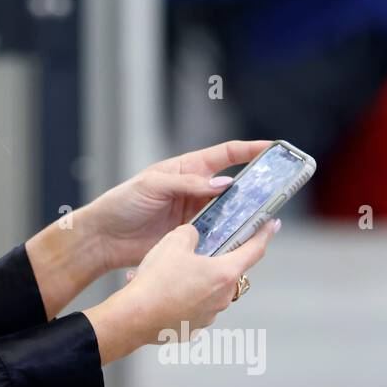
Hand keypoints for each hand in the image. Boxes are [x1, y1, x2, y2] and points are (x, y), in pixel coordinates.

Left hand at [79, 138, 273, 272]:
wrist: (104, 238)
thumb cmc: (123, 203)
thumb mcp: (153, 186)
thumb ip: (188, 183)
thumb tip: (224, 184)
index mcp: (187, 169)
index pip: (226, 155)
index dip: (251, 150)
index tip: (274, 148)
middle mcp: (197, 190)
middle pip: (236, 185)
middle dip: (259, 185)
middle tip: (282, 188)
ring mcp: (196, 215)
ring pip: (231, 212)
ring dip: (247, 214)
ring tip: (268, 215)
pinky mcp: (193, 237)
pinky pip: (219, 235)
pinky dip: (232, 236)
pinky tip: (244, 238)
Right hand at [82, 218, 278, 364]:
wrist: (135, 316)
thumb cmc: (157, 280)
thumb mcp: (174, 242)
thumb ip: (190, 233)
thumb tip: (193, 237)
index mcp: (224, 273)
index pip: (254, 251)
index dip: (264, 235)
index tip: (272, 225)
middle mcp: (222, 297)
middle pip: (229, 271)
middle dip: (217, 259)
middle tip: (201, 249)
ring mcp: (209, 315)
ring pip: (209, 290)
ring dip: (196, 279)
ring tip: (168, 272)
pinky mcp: (192, 327)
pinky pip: (192, 306)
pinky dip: (182, 297)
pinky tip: (162, 291)